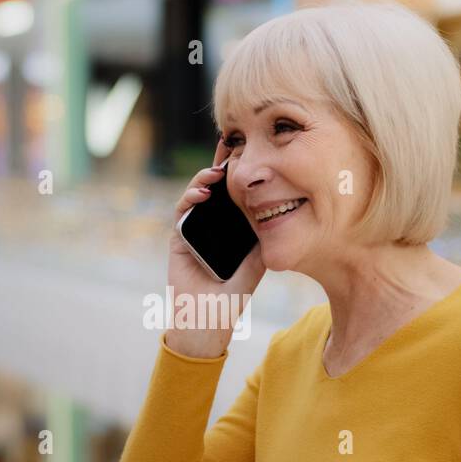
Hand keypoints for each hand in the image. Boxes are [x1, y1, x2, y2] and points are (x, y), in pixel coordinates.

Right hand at [165, 135, 265, 358]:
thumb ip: (263, 236)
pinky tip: (203, 193)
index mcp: (233, 226)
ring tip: (217, 171)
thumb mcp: (258, 260)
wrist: (209, 316)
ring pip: (197, 192)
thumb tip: (281, 207)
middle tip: (230, 144)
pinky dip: (191, 197)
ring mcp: (195, 227)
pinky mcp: (179, 235)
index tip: (251, 151)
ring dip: (205, 178)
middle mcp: (214, 223)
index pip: (236, 193)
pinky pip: (182, 210)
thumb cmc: (235, 293)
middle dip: (221, 164)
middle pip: (215, 186)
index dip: (240, 172)